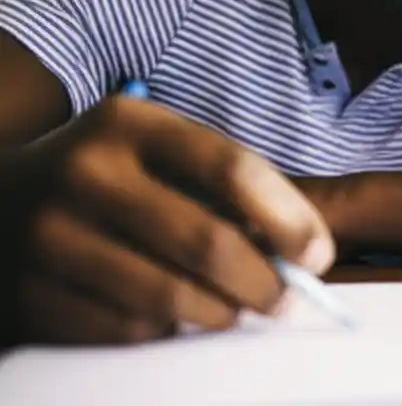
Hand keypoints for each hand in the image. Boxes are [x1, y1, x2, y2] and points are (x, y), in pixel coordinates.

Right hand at [0, 97, 334, 344]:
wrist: (0, 200)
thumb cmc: (109, 177)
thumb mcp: (156, 151)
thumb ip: (225, 188)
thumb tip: (303, 253)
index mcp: (129, 123)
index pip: (232, 169)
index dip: (288, 219)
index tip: (317, 256)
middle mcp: (84, 170)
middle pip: (205, 242)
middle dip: (263, 283)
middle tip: (285, 300)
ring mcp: (47, 232)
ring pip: (168, 296)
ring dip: (218, 313)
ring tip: (233, 310)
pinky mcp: (26, 290)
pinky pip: (123, 329)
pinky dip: (163, 330)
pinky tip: (171, 315)